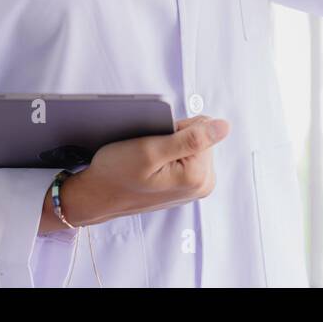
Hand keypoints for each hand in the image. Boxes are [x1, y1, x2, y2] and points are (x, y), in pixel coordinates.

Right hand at [45, 115, 229, 229]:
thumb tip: (225, 126)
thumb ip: (191, 138)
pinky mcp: (186, 185)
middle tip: (149, 151)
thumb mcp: (150, 150)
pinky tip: (151, 165)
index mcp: (199, 176)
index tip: (155, 143)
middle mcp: (203, 184)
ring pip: (192, 144)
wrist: (97, 195)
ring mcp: (196, 187)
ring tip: (148, 160)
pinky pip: (184, 156)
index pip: (202, 127)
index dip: (175, 128)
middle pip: (200, 136)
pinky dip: (168, 154)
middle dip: (174, 136)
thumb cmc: (117, 172)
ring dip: (170, 145)